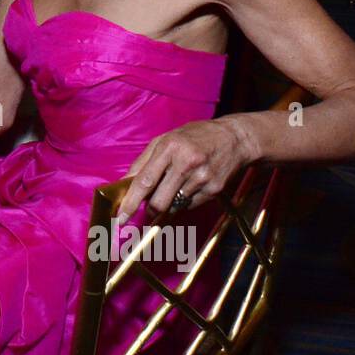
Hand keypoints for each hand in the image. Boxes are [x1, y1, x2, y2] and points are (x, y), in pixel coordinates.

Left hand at [116, 118, 256, 222]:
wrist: (234, 139)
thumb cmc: (194, 137)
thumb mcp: (166, 139)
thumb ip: (143, 161)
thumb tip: (125, 183)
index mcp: (170, 148)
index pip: (145, 181)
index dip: (130, 202)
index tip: (120, 217)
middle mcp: (186, 163)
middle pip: (159, 201)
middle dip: (150, 209)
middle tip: (150, 205)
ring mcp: (202, 178)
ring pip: (174, 206)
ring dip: (169, 201)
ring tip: (178, 183)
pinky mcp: (214, 189)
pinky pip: (190, 205)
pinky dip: (185, 200)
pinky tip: (192, 184)